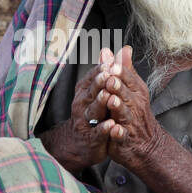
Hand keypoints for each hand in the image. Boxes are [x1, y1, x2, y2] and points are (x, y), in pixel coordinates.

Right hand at [41, 49, 119, 172]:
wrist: (79, 143)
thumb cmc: (91, 112)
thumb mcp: (96, 91)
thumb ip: (103, 72)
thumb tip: (108, 49)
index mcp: (85, 91)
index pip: (93, 77)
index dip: (102, 70)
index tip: (110, 62)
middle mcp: (82, 104)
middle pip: (92, 91)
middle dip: (100, 82)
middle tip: (108, 74)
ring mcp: (86, 121)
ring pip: (93, 110)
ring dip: (101, 103)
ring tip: (109, 96)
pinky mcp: (92, 138)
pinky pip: (98, 132)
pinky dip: (104, 129)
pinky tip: (112, 125)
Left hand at [96, 46, 162, 171]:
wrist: (146, 144)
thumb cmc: (136, 112)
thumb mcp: (133, 89)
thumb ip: (125, 69)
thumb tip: (123, 48)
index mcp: (135, 91)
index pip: (128, 78)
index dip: (119, 71)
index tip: (111, 62)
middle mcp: (135, 104)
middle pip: (126, 93)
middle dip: (118, 86)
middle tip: (110, 78)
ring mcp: (130, 122)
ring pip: (124, 112)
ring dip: (118, 106)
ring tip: (111, 100)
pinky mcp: (125, 138)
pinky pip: (122, 135)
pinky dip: (118, 133)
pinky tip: (114, 130)